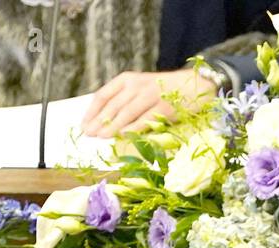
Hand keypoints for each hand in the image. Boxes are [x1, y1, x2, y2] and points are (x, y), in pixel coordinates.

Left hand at [80, 68, 217, 136]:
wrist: (194, 85)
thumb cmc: (163, 91)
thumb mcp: (140, 89)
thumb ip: (123, 101)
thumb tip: (102, 123)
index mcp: (127, 79)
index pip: (103, 95)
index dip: (91, 111)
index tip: (83, 125)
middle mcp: (137, 84)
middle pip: (113, 105)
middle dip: (99, 121)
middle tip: (89, 134)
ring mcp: (151, 95)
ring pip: (126, 113)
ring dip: (112, 127)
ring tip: (101, 137)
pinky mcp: (164, 106)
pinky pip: (145, 119)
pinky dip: (133, 128)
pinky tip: (123, 136)